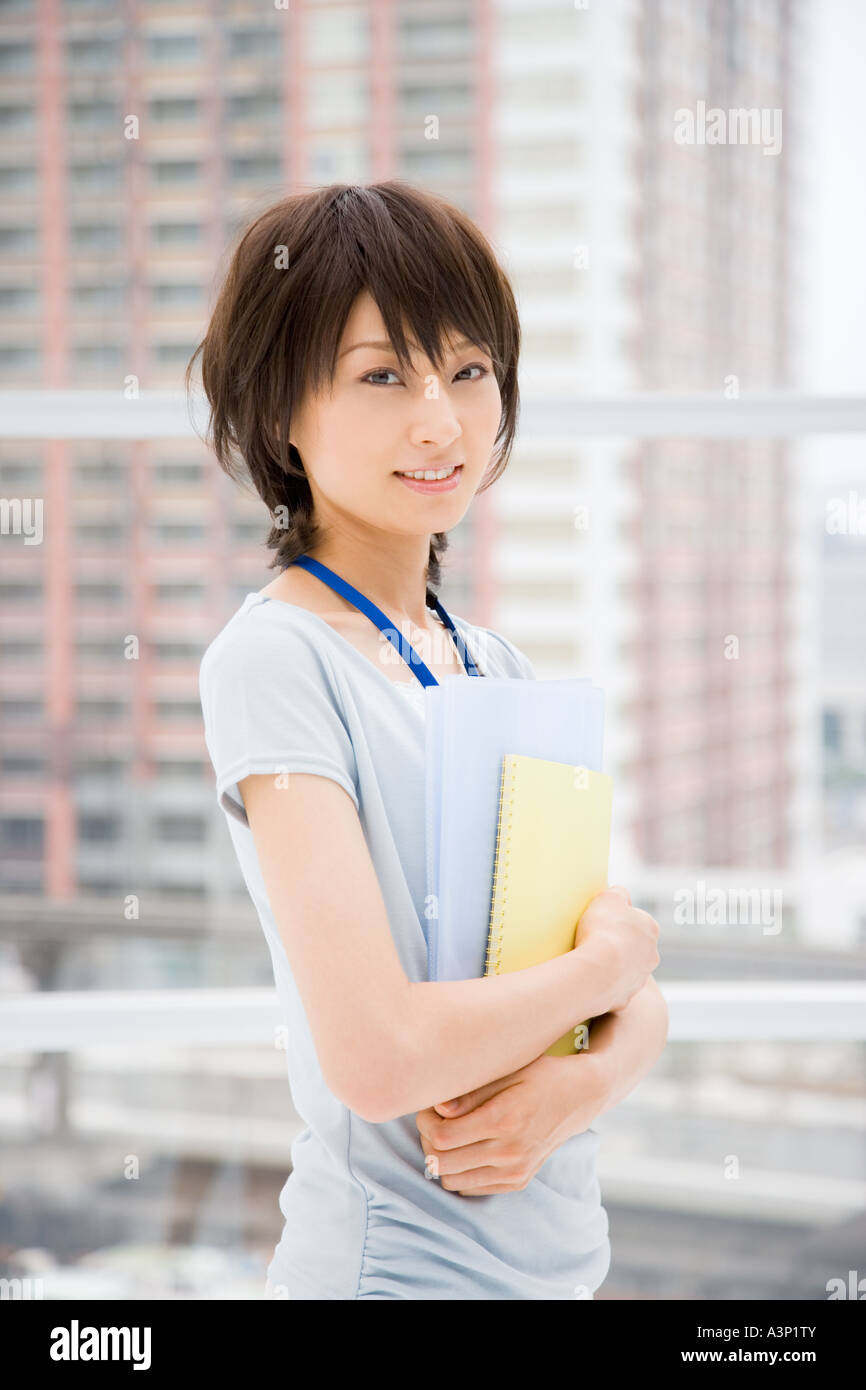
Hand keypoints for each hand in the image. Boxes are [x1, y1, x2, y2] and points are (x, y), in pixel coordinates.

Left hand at [415, 1051, 610, 1195]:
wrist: (580, 1096)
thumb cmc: (540, 1074)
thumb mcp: (508, 1070)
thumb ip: (471, 1091)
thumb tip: (437, 1107)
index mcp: (503, 1119)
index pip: (442, 1137)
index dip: (424, 1123)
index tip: (428, 1108)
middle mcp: (510, 1151)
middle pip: (442, 1162)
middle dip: (427, 1140)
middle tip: (434, 1120)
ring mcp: (516, 1170)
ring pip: (452, 1181)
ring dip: (441, 1160)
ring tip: (449, 1135)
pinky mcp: (519, 1180)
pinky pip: (471, 1189)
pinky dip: (461, 1171)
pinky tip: (467, 1147)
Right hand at [574, 885, 659, 1013]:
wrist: (597, 970)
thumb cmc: (603, 930)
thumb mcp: (608, 897)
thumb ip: (618, 892)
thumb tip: (621, 892)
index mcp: (651, 929)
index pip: (636, 919)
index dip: (618, 919)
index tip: (602, 920)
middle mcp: (651, 955)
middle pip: (634, 946)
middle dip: (619, 943)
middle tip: (595, 940)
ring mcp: (640, 979)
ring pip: (626, 969)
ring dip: (613, 965)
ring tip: (591, 960)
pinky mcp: (626, 998)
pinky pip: (614, 989)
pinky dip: (604, 984)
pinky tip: (591, 978)